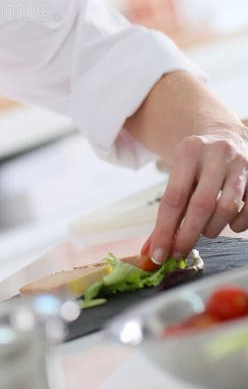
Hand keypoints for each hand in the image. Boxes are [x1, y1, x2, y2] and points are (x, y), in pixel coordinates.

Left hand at [142, 125, 247, 263]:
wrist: (226, 134)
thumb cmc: (197, 162)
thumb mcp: (178, 173)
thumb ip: (167, 210)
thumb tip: (150, 251)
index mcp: (189, 151)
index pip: (174, 197)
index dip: (164, 230)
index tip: (157, 254)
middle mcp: (216, 154)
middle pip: (201, 205)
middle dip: (188, 235)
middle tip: (179, 253)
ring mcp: (241, 165)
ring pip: (227, 209)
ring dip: (213, 228)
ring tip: (206, 229)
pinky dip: (237, 225)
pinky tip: (228, 222)